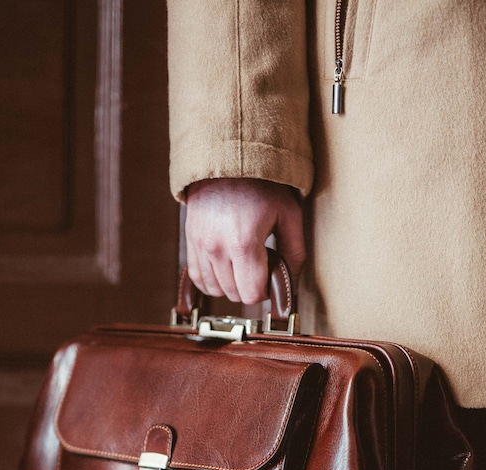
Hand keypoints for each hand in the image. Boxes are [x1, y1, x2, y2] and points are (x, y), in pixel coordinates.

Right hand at [184, 178, 304, 303]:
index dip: (263, 292)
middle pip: (234, 294)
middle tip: (258, 266)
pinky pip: (198, 278)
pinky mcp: (190, 241)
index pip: (250, 294)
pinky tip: (225, 267)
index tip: (269, 277)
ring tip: (241, 264)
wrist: (227, 159)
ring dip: (230, 285)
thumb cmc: (261, 185)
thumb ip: (295, 252)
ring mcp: (200, 245)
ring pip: (215, 290)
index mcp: (243, 242)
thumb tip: (293, 283)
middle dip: (249, 287)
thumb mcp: (288, 214)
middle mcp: (217, 247)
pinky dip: (212, 280)